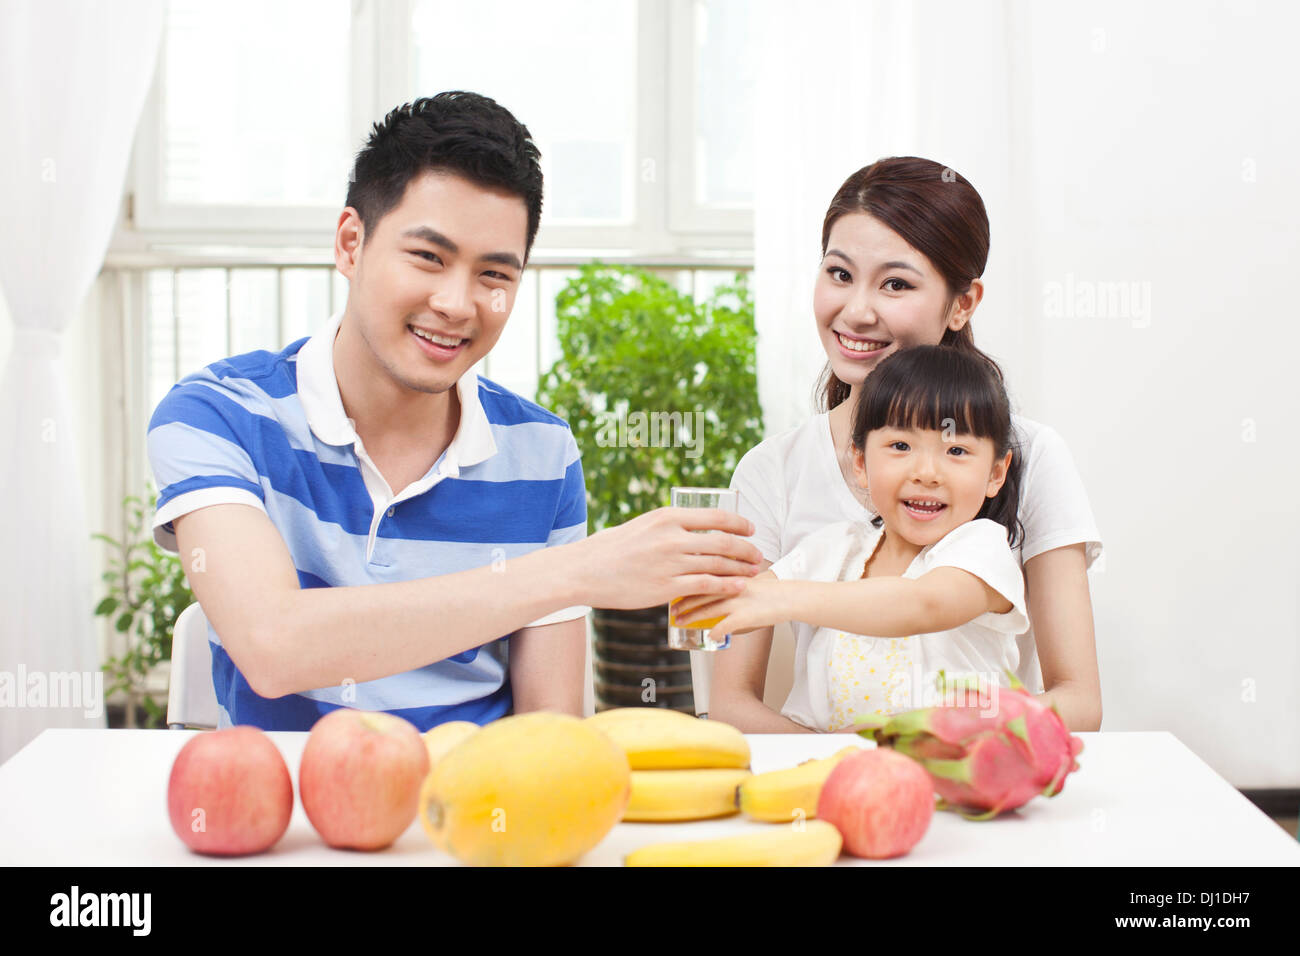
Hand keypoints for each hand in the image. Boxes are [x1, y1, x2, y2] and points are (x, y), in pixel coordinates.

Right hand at [572, 506, 763, 609]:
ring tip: (753, 572)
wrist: (584, 570)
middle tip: (757, 554)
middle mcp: (671, 537)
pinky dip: (727, 586)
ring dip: (740, 569)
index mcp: (666, 516)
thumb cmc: (609, 548)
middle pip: (723, 541)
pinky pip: (706, 585)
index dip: (738, 523)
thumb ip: (667, 527)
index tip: (750, 529)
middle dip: (746, 549)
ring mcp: (670, 563)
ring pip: (718, 564)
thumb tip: (689, 529)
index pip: (715, 516)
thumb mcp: (641, 525)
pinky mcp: (666, 587)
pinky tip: (739, 588)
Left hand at [669, 571, 783, 644]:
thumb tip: (717, 595)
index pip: (702, 577)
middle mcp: (732, 586)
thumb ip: (730, 588)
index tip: (673, 589)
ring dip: (691, 616)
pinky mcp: (745, 616)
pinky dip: (714, 631)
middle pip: (700, 593)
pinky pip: (724, 626)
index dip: (685, 584)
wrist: (792, 597)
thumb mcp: (747, 584)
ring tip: (680, 622)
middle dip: (683, 602)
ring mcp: (737, 601)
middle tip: (671, 609)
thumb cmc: (771, 592)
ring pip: (708, 608)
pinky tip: (709, 636)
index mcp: (731, 575)